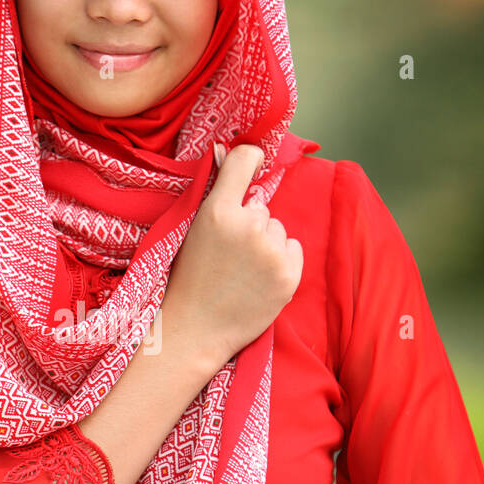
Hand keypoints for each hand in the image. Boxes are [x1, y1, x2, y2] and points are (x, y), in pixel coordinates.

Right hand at [162, 142, 303, 373]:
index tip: (252, 163)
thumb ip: (216, 197)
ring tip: (243, 271)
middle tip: (229, 254)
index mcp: (217, 211)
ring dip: (266, 244)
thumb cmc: (190, 280)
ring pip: (278, 229)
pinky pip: (294, 248)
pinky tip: (259, 279)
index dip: (250, 158)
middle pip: (261, 206)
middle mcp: (248, 226)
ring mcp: (271, 251)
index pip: (244, 159)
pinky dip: (282, 261)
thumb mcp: (192, 231)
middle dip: (250, 223)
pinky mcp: (289, 274)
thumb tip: (234, 154)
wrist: (196, 330)